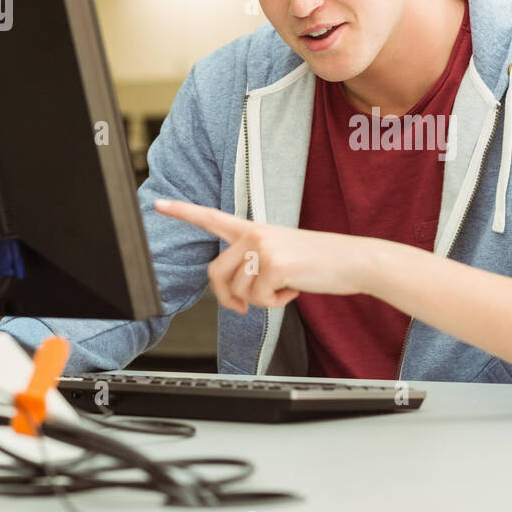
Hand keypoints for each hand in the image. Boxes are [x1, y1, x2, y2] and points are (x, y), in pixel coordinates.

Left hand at [153, 199, 369, 313]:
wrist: (353, 260)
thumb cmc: (318, 261)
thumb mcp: (280, 254)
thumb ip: (252, 264)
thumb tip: (233, 295)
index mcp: (253, 228)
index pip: (211, 217)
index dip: (183, 212)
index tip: (158, 204)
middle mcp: (254, 233)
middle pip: (216, 272)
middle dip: (227, 297)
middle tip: (243, 307)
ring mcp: (264, 247)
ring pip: (239, 290)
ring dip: (260, 301)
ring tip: (285, 288)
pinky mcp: (275, 264)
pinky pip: (260, 299)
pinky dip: (276, 303)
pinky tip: (295, 289)